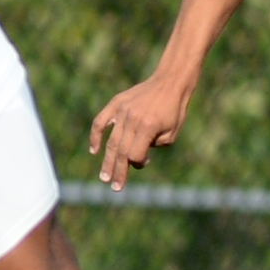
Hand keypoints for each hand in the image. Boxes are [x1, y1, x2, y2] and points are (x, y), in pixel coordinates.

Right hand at [89, 71, 195, 190]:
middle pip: (120, 151)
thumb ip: (153, 146)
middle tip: (114, 187)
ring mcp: (122, 110)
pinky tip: (94, 150)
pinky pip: (101, 121)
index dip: (138, 163)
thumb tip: (136, 156)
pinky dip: (96, 136)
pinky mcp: (116, 103)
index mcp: (148, 127)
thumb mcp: (172, 132)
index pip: (135, 154)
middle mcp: (133, 119)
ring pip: (111, 140)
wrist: (170, 82)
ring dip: (107, 160)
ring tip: (104, 177)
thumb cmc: (175, 110)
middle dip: (118, 171)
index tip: (144, 163)